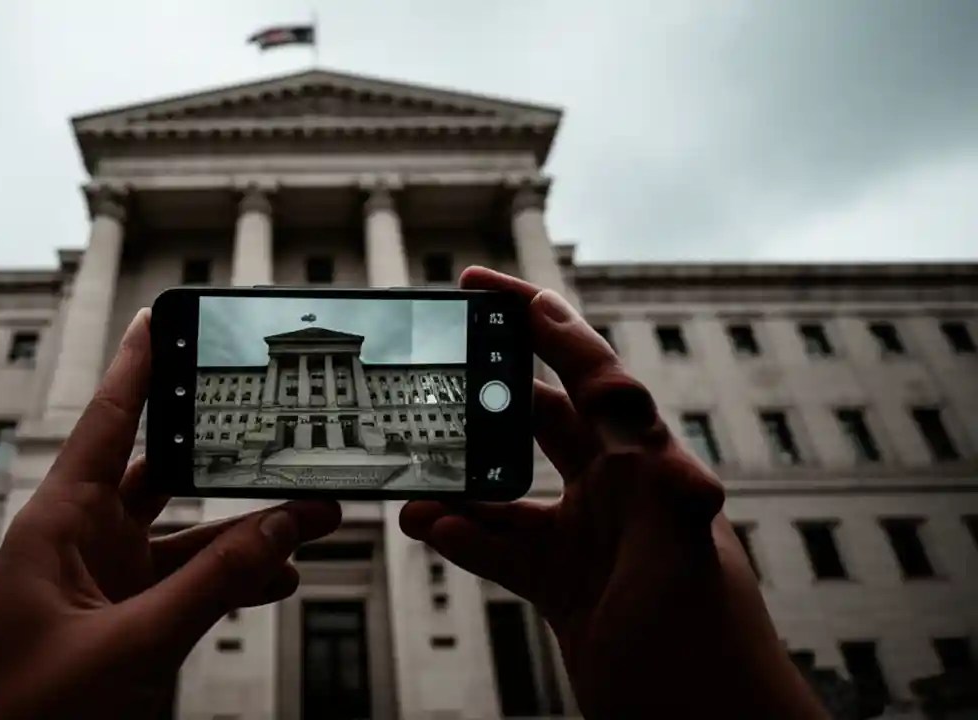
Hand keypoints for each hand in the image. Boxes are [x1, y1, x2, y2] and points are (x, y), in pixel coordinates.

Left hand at [0, 309, 341, 719]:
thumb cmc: (23, 714)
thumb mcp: (130, 643)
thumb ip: (211, 586)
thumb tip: (284, 529)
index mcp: (59, 523)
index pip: (105, 422)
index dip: (137, 366)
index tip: (163, 316)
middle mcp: (82, 540)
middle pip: (162, 474)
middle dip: (224, 455)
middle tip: (278, 425)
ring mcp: (104, 583)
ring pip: (188, 538)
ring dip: (246, 531)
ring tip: (314, 514)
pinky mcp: (122, 622)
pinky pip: (187, 586)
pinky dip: (231, 581)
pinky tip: (279, 578)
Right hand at [401, 268, 825, 718]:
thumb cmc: (710, 655)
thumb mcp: (684, 572)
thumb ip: (677, 510)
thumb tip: (684, 462)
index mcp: (647, 469)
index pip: (591, 372)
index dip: (540, 321)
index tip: (483, 284)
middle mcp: (616, 492)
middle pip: (542, 415)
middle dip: (489, 386)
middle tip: (433, 362)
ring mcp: (588, 537)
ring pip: (510, 485)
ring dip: (462, 478)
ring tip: (413, 476)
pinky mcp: (565, 582)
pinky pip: (501, 543)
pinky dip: (463, 533)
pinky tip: (426, 528)